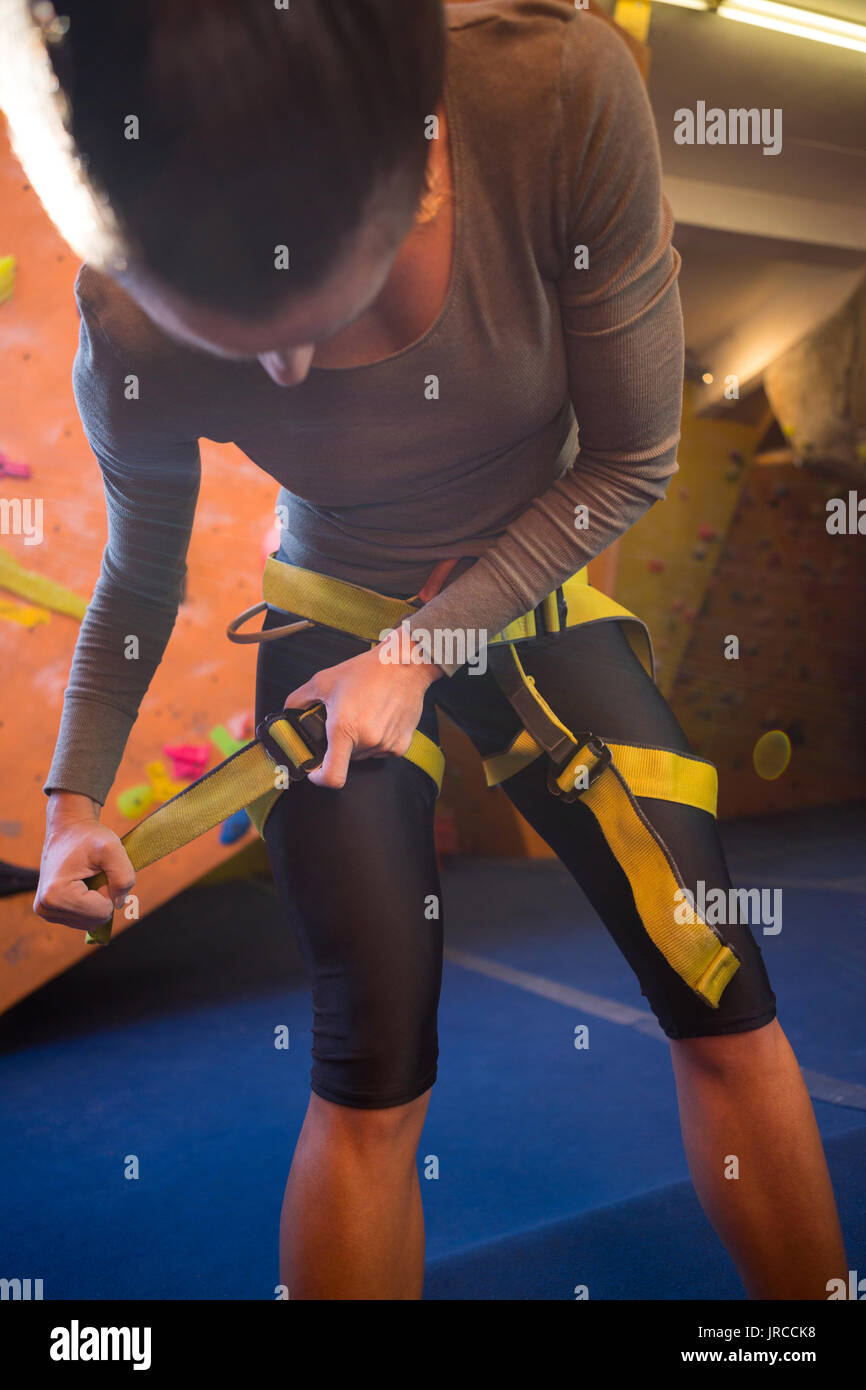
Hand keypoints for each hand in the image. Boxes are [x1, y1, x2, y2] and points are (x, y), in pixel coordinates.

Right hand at [34, 793, 135, 928]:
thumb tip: (119, 903)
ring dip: (97, 900)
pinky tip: (81, 885)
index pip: (102, 913)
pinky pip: (84, 919)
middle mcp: (46, 908)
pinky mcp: (50, 912)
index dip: (110, 890)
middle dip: (103, 897)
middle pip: (96, 920)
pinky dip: (89, 904)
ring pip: (91, 921)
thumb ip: (124, 877)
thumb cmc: (89, 838)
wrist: (69, 830)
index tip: (98, 870)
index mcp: (56, 895)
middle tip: (94, 873)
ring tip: (87, 877)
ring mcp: (46, 912)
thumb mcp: (113, 848)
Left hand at [283, 641, 442, 788]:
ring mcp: (386, 744)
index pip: (332, 776)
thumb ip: (299, 699)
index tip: (314, 770)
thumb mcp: (324, 680)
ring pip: (362, 756)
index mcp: (345, 728)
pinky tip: (378, 719)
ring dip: (358, 743)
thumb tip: (287, 713)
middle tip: (342, 723)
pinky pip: (380, 751)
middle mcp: (367, 740)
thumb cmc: (366, 670)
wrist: (405, 664)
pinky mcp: (401, 745)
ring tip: (362, 716)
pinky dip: (375, 741)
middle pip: (345, 760)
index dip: (319, 779)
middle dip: (339, 746)